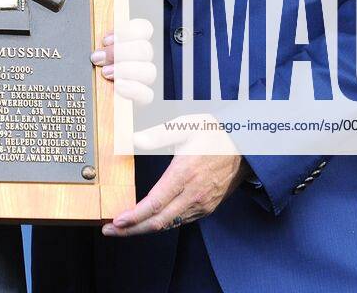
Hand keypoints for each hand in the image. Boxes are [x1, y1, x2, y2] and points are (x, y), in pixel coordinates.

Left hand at [90, 18, 154, 103]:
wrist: (88, 97)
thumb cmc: (90, 68)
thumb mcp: (91, 51)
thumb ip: (96, 43)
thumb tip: (90, 37)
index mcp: (132, 41)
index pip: (144, 28)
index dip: (128, 31)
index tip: (105, 39)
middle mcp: (141, 59)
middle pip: (145, 50)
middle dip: (120, 52)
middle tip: (98, 58)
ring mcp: (143, 78)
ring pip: (149, 71)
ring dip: (125, 70)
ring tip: (105, 73)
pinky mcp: (141, 96)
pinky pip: (147, 94)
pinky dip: (133, 88)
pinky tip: (118, 86)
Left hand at [103, 115, 245, 235]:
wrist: (246, 148)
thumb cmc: (214, 134)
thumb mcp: (186, 126)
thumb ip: (159, 134)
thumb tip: (136, 139)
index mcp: (185, 174)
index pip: (155, 204)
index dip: (134, 216)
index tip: (116, 222)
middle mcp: (193, 194)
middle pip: (158, 222)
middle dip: (131, 230)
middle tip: (109, 231)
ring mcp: (201, 204)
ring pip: (169, 225)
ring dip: (144, 228)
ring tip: (123, 228)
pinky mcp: (207, 208)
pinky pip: (180, 221)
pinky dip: (161, 224)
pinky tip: (148, 220)